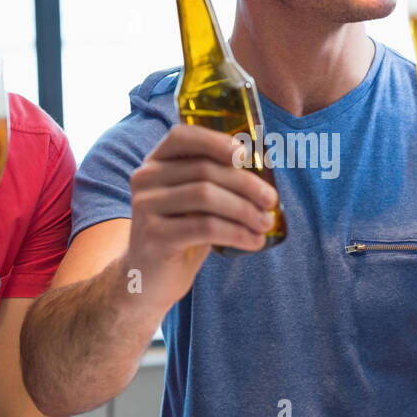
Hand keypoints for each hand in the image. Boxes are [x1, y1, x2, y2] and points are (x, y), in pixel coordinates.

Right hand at [124, 124, 278, 306]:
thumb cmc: (181, 234)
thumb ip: (215, 182)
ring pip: (206, 197)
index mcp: (155, 162)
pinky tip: (254, 241)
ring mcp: (145, 207)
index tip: (246, 155)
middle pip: (204, 170)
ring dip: (244, 210)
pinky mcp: (154, 236)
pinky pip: (205, 227)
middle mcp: (145, 179)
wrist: (149, 279)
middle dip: (245, 184)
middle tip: (271, 201)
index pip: (182, 137)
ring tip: (265, 224)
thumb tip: (264, 176)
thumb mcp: (194, 203)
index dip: (215, 141)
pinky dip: (237, 233)